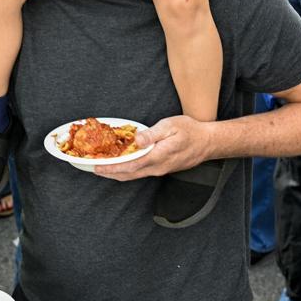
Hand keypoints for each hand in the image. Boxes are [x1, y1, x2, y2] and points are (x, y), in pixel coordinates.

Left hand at [94, 116, 212, 180]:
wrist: (207, 143)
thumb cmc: (190, 131)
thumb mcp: (171, 126)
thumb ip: (152, 134)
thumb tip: (136, 140)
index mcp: (157, 157)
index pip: (129, 166)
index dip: (111, 168)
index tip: (97, 167)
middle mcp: (157, 168)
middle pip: (128, 174)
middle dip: (109, 173)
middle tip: (93, 169)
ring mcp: (160, 170)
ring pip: (134, 175)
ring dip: (117, 173)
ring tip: (102, 168)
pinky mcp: (162, 168)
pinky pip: (140, 172)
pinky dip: (127, 170)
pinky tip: (122, 164)